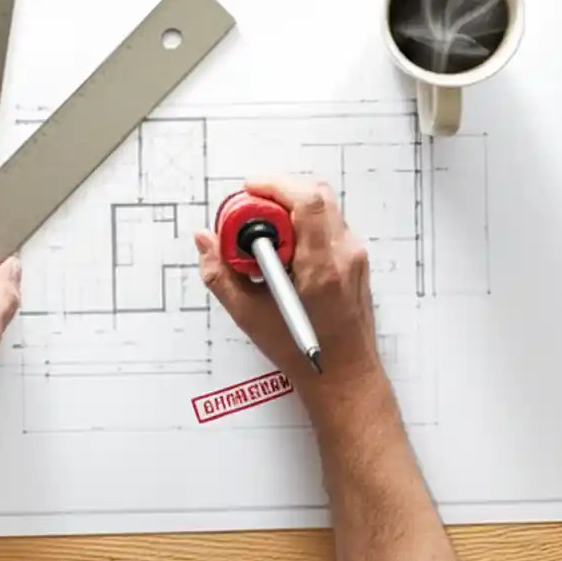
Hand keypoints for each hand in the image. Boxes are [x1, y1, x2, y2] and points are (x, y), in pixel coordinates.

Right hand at [194, 177, 385, 428]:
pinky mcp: (356, 259)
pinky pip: (329, 223)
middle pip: (316, 193)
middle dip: (279, 191)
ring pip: (323, 206)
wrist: (344, 375)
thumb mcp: (249, 316)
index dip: (274, 185)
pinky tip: (283, 249)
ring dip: (291, 207)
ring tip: (264, 233)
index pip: (307, 202)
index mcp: (321, 266)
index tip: (247, 192)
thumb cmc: (303, 352)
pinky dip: (303, 223)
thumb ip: (220, 274)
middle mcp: (344, 254)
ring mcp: (355, 255)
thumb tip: (204, 240)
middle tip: (251, 208)